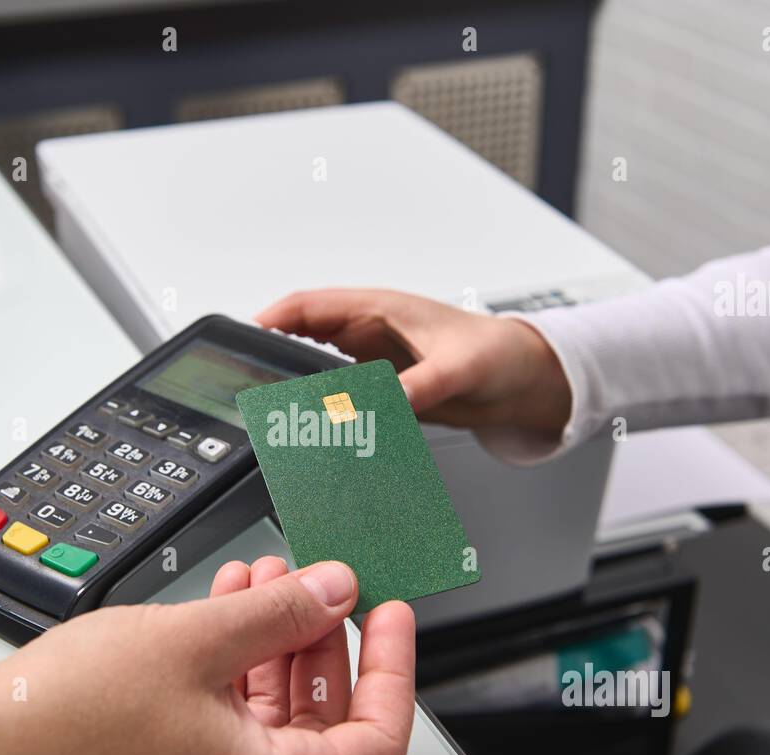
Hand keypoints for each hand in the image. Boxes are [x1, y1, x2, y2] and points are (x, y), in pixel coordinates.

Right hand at [0, 560, 414, 754]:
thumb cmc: (65, 716)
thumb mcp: (195, 641)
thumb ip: (279, 612)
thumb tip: (335, 591)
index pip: (376, 744)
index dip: (394, 673)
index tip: (392, 616)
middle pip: (325, 725)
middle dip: (327, 643)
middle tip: (323, 586)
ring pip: (274, 716)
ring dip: (276, 643)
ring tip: (264, 578)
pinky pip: (229, 717)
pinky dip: (236, 664)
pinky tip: (223, 606)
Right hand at [257, 288, 572, 445]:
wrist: (523, 379)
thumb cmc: (498, 353)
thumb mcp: (461, 368)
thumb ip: (421, 386)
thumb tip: (384, 404)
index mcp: (379, 309)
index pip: (309, 306)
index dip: (272, 319)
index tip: (246, 339)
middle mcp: (368, 333)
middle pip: (300, 339)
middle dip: (270, 358)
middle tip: (249, 386)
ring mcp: (370, 363)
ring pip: (313, 371)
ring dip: (294, 389)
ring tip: (272, 413)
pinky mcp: (379, 390)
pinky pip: (337, 401)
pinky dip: (321, 414)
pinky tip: (313, 433)